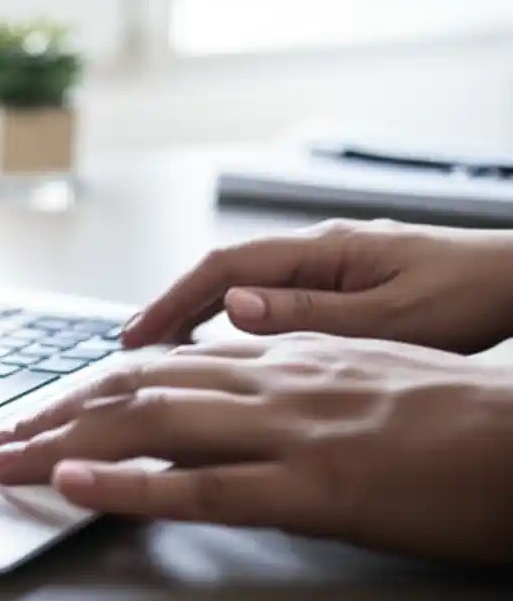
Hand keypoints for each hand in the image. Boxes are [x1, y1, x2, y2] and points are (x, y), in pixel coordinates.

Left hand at [0, 334, 512, 564]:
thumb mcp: (362, 382)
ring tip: (4, 462)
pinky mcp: (313, 487)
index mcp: (286, 359)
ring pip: (148, 426)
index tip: (45, 410)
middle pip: (135, 389)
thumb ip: (292, 384)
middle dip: (54, 416)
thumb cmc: (463, 419)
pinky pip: (201, 485)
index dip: (91, 389)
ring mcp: (288, 433)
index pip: (163, 366)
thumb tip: (238, 396)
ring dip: (62, 445)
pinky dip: (126, 485)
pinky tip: (74, 486)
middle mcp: (272, 383)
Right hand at [121, 219, 512, 353]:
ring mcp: (330, 265)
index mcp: (322, 251)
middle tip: (132, 347)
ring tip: (166, 351)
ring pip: (245, 285)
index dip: (170, 301)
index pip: (223, 267)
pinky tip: (231, 347)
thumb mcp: (388, 319)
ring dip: (200, 314)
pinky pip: (272, 298)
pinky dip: (237, 320)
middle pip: (223, 272)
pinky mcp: (344, 284)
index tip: (134, 336)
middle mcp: (318, 250)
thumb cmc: (468, 297)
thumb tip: (232, 305)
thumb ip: (309, 315)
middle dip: (171, 307)